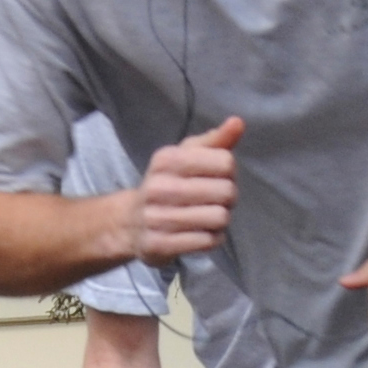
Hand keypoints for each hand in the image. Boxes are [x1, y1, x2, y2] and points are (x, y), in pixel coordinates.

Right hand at [132, 118, 241, 259]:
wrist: (130, 223)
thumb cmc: (167, 184)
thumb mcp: (186, 156)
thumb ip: (215, 141)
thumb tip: (238, 122)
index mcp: (166, 159)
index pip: (225, 162)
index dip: (229, 171)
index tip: (217, 176)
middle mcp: (158, 186)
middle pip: (226, 191)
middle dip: (229, 198)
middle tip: (216, 200)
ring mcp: (156, 218)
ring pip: (219, 218)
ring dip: (221, 220)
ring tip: (209, 217)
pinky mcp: (159, 244)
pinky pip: (207, 241)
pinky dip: (212, 238)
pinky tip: (201, 233)